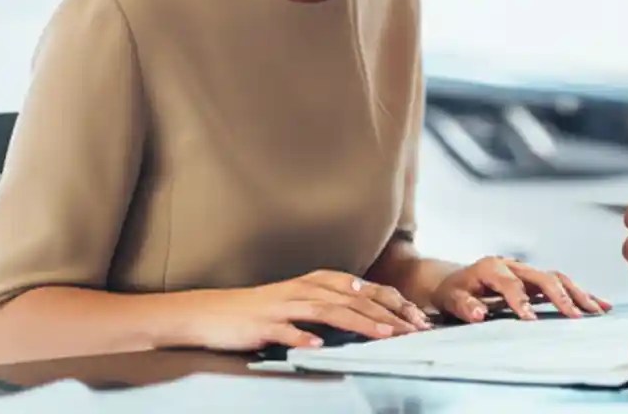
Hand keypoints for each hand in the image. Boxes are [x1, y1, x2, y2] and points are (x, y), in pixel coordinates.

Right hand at [174, 269, 432, 351]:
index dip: (392, 302)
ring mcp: (284, 305)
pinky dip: (303, 338)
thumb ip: (334, 303)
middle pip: (353, 300)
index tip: (416, 319)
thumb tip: (371, 312)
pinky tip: (318, 346)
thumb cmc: (261, 310)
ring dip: (358, 323)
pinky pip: (286, 330)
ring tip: (381, 334)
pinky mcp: (263, 324)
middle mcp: (305, 289)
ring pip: (327, 312)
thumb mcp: (302, 300)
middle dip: (386, 315)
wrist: (212, 312)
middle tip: (411, 331)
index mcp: (318, 282)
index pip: (364, 290)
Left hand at [432, 256, 612, 321]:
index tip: (530, 321)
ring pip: (558, 278)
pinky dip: (579, 294)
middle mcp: (514, 265)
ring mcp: (527, 271)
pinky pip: (561, 283)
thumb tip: (479, 314)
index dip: (520, 302)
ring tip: (597, 311)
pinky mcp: (535, 279)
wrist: (453, 280)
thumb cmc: (453, 291)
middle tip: (577, 317)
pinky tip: (599, 305)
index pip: (511, 284)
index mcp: (492, 268)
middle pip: (543, 277)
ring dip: (578, 294)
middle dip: (562, 296)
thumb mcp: (450, 298)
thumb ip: (465, 306)